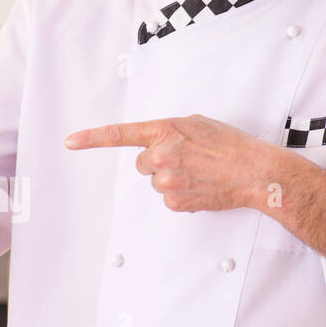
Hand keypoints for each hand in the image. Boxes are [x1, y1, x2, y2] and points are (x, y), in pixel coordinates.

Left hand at [64, 113, 269, 212]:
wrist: (254, 171)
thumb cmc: (231, 145)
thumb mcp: (197, 124)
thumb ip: (171, 131)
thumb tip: (158, 142)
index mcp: (165, 130)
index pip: (119, 134)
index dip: (91, 138)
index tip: (70, 142)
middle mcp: (161, 155)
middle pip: (142, 163)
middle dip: (159, 162)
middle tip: (187, 160)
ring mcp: (166, 181)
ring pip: (155, 182)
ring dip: (172, 178)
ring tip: (199, 173)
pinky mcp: (174, 202)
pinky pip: (167, 199)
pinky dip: (181, 194)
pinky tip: (200, 186)